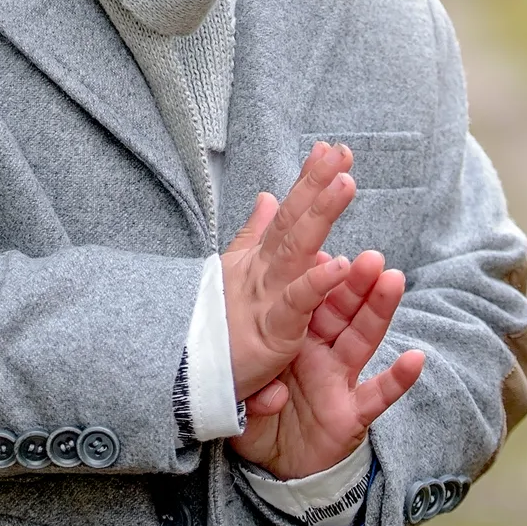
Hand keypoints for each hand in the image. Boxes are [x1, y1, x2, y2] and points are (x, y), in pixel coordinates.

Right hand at [221, 142, 358, 396]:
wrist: (181, 376)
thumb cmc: (212, 330)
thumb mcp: (237, 277)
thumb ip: (255, 236)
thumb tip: (267, 197)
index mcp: (259, 262)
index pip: (288, 215)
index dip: (308, 182)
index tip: (329, 148)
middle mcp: (262, 272)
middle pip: (293, 221)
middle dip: (315, 184)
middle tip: (340, 151)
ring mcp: (266, 298)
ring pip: (296, 249)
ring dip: (319, 214)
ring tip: (344, 184)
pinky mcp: (271, 332)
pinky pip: (296, 303)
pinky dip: (316, 282)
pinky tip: (339, 262)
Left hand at [231, 247, 425, 481]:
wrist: (274, 467)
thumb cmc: (261, 418)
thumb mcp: (241, 385)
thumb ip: (243, 357)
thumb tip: (248, 332)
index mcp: (290, 338)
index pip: (306, 298)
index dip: (317, 274)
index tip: (323, 247)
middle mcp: (319, 354)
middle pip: (340, 311)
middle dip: (356, 282)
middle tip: (369, 255)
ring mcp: (338, 382)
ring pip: (362, 340)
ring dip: (378, 311)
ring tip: (393, 280)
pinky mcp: (350, 415)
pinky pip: (376, 396)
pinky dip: (397, 379)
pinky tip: (415, 359)